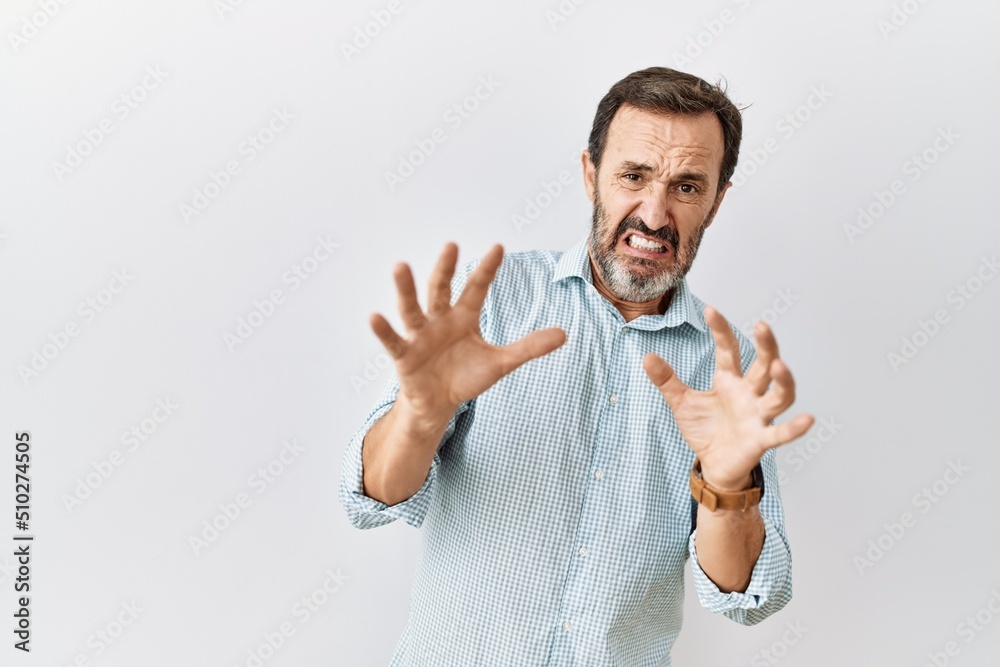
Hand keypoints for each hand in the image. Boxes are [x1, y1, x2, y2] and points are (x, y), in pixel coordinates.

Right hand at [369, 242, 566, 428]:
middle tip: (451, 245)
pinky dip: (384, 329)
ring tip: (400, 266)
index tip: (499, 247)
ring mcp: (419, 335)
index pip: (476, 288)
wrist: (440, 404)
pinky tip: (375, 316)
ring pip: (412, 308)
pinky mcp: (404, 355)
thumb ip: (529, 347)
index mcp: (463, 317)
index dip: (487, 269)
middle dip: (445, 268)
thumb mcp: (501, 362)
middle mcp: (439, 319)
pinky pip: (393, 340)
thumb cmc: (466, 377)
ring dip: (406, 288)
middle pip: (441, 289)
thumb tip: (564, 333)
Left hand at [642, 306, 813, 490]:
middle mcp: (749, 394)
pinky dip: (795, 428)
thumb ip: (667, 380)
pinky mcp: (761, 439)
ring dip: (783, 381)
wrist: (713, 465)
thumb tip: (647, 356)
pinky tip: (808, 419)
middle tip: (762, 325)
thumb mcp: (681, 402)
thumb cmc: (705, 429)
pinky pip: (781, 433)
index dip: (721, 330)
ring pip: (779, 395)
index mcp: (729, 381)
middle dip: (766, 345)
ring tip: (780, 365)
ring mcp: (757, 416)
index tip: (710, 310)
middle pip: (763, 366)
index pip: (728, 350)